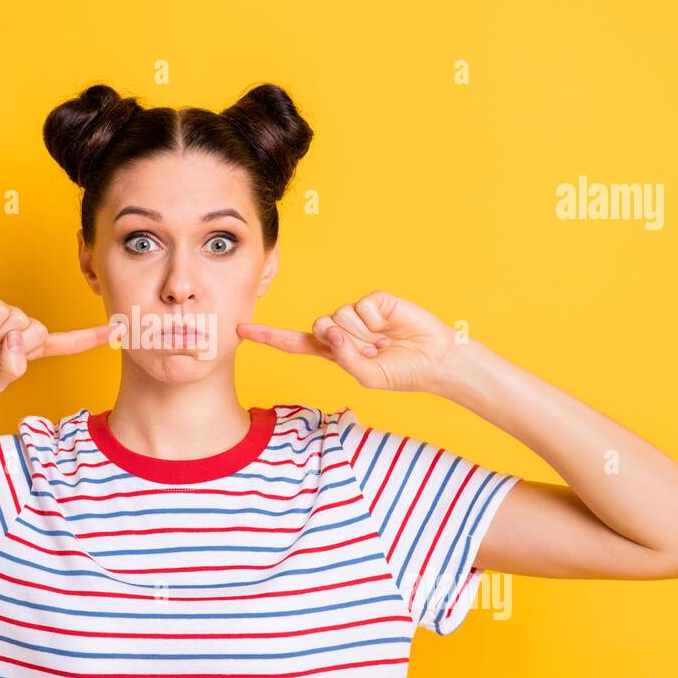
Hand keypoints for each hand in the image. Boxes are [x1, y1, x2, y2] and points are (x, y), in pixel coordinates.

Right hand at [0, 288, 122, 394]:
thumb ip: (14, 367)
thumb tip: (17, 335)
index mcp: (26, 351)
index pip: (64, 344)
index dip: (90, 338)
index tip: (117, 330)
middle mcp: (19, 329)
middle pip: (39, 333)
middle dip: (12, 349)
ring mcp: (3, 314)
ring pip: (20, 322)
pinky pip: (1, 311)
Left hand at [236, 290, 457, 392]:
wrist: (436, 361)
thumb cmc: (402, 373)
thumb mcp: (369, 377)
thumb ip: (346, 359)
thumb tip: (332, 332)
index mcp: (333, 351)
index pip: (294, 343)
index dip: (269, 336)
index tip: (241, 330)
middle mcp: (341, 330)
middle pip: (319, 327)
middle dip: (344, 341)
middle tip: (373, 352)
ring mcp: (358, 314)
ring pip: (340, 316)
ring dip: (364, 333)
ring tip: (386, 341)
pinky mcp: (375, 301)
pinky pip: (362, 306)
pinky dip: (376, 320)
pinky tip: (392, 327)